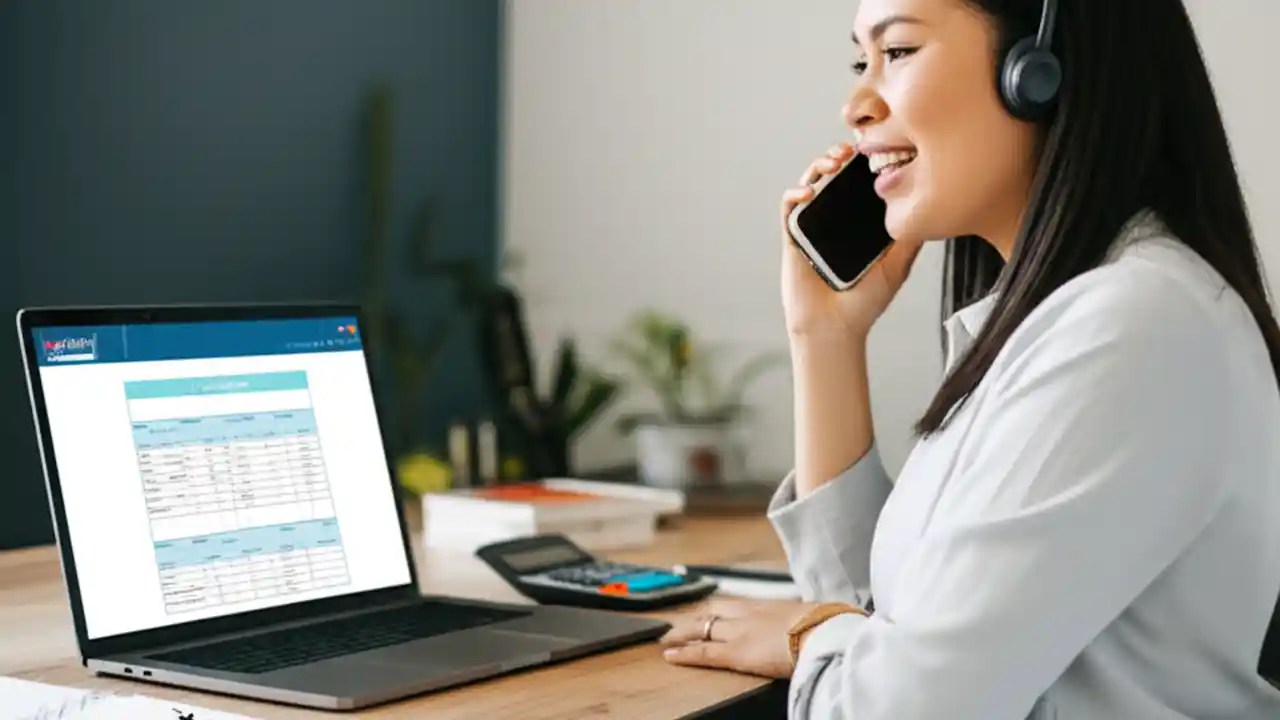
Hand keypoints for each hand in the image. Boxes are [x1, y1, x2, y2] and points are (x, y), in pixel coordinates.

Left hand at [659, 598, 820, 678]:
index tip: (709, 612)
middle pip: (714, 610)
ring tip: (668, 637)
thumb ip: (806, 620)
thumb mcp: (817, 617)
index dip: (719, 609)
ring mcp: (740, 631)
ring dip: (684, 632)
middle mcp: (750, 613)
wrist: (828, 634)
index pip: (736, 604)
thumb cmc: (831, 626)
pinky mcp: (736, 652)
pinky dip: (685, 653)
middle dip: (696, 617)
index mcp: (771, 605)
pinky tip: (670, 655)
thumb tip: (817, 621)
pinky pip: (704, 652)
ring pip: (703, 627)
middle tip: (681, 624)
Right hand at [781, 142, 924, 338]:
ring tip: (833, 161)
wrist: (836, 328)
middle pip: (833, 174)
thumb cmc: (865, 302)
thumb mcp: (898, 264)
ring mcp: (812, 225)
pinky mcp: (792, 237)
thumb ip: (911, 237)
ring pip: (810, 182)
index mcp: (856, 221)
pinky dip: (796, 193)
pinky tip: (809, 192)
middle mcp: (833, 218)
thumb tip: (933, 207)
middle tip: (852, 149)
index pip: (858, 180)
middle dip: (840, 154)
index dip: (864, 160)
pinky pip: (789, 207)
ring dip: (818, 165)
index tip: (877, 147)